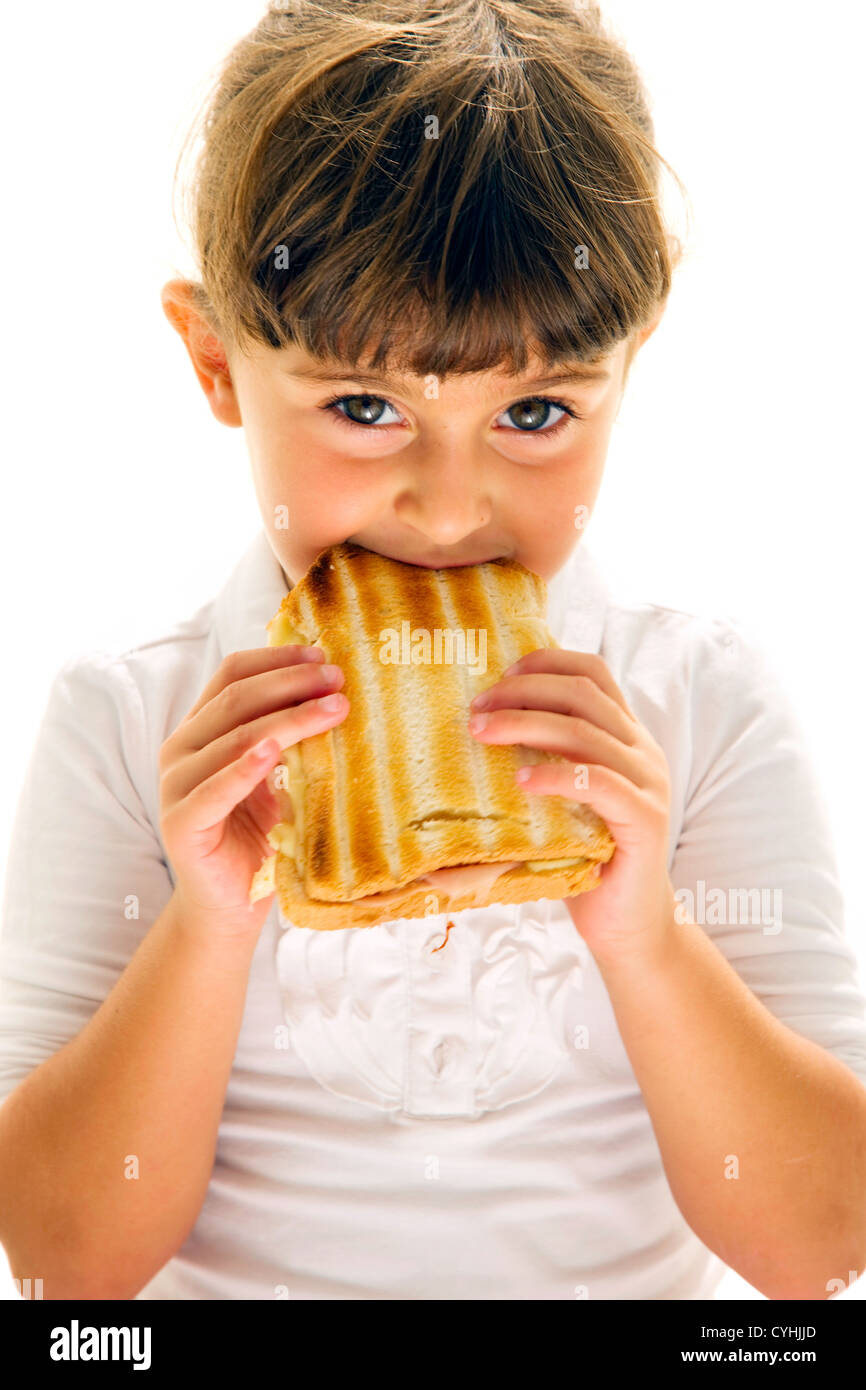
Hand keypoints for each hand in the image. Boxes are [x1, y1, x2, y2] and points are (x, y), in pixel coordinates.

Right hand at [159, 645, 348, 940]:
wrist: (231, 906)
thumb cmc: (260, 838)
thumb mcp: (278, 778)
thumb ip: (288, 738)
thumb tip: (335, 693)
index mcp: (200, 729)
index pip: (233, 674)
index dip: (277, 659)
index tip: (324, 655)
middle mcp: (181, 749)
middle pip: (237, 699)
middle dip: (292, 683)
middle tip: (339, 679)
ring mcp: (177, 786)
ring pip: (236, 737)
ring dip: (290, 718)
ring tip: (335, 709)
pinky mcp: (182, 823)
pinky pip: (216, 790)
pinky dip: (245, 767)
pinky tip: (275, 750)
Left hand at [468, 648, 676, 965]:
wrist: (628, 926)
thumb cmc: (583, 861)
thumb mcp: (560, 801)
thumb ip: (542, 762)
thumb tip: (476, 729)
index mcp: (625, 737)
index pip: (593, 674)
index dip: (547, 663)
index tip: (500, 675)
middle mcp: (642, 751)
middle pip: (583, 694)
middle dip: (524, 692)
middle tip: (477, 708)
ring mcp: (647, 784)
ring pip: (586, 733)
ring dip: (527, 725)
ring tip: (481, 733)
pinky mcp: (644, 820)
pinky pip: (599, 784)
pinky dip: (556, 776)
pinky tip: (521, 781)